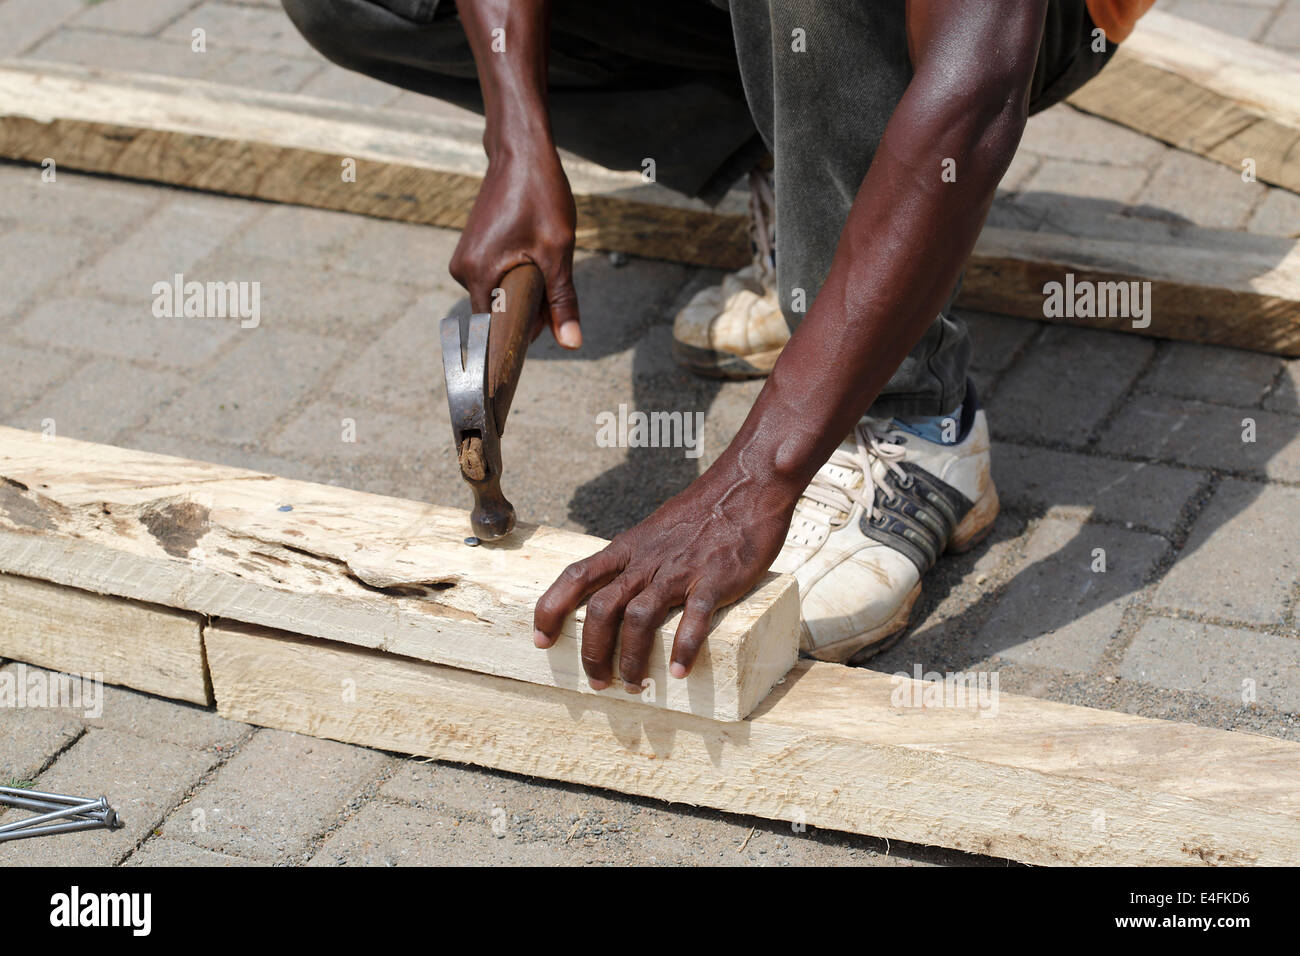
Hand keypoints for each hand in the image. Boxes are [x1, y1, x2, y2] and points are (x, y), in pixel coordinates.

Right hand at [449, 143, 580, 347]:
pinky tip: (532, 254)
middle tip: (553, 285)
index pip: (493, 332)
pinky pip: (495, 279)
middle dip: (528, 312)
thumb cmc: (540, 196)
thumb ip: (562, 301)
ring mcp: (464, 260)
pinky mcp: (472, 250)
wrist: (520, 152)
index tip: (540, 339)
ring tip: (541, 259)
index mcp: (478, 275)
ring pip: (499, 296)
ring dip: (524, 293)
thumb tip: (571, 343)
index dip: (519, 340)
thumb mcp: (558, 252)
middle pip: (498, 314)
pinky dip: (516, 278)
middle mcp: (462, 271)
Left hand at [533, 451, 797, 691]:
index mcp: (628, 548)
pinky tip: (679, 672)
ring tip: (634, 685)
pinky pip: (694, 619)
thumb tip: (621, 591)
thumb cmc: (702, 512)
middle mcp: (646, 560)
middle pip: (601, 608)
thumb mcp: (656, 531)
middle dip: (593, 651)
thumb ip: (638, 559)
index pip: (576, 576)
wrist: (747, 484)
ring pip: (639, 619)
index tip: (541, 640)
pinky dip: (684, 648)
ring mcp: (680, 570)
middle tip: (598, 683)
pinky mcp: (715, 579)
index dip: (551, 608)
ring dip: (632, 658)